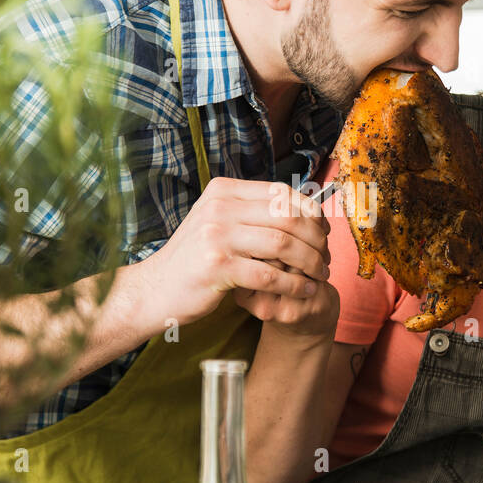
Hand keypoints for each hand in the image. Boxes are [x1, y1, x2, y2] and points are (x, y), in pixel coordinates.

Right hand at [136, 178, 330, 332]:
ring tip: (321, 276)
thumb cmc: (195, 259)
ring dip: (310, 263)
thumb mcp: (218, 223)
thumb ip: (251, 212)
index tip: (325, 232)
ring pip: (283, 245)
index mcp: (223, 191)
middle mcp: (220, 207)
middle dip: (316, 239)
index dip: (312, 212)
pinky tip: (305, 291)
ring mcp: (216, 236)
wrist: (155, 290)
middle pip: (288, 216)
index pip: (282, 193)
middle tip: (327, 258)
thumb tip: (302, 207)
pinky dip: (293, 285)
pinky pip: (269, 275)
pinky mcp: (217, 267)